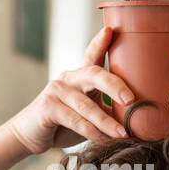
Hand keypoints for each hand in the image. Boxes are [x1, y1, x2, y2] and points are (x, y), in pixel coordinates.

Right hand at [6, 26, 134, 155]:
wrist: (30, 136)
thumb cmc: (63, 124)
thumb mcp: (88, 113)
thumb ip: (106, 108)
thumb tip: (138, 116)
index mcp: (80, 77)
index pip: (92, 55)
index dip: (101, 42)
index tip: (111, 30)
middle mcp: (68, 78)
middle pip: (93, 74)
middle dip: (114, 85)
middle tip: (131, 99)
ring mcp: (56, 91)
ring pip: (86, 104)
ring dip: (106, 121)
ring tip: (122, 133)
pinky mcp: (47, 107)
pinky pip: (74, 119)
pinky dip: (90, 131)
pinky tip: (102, 139)